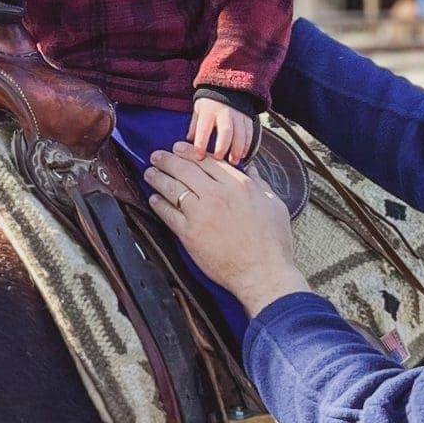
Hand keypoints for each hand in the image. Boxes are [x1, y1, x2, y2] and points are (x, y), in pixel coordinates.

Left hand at [142, 145, 310, 317]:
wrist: (262, 273)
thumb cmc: (272, 243)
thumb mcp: (274, 205)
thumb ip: (260, 184)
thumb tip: (252, 170)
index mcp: (239, 185)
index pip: (208, 161)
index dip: (189, 153)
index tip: (179, 149)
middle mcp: (218, 195)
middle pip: (186, 169)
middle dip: (167, 160)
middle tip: (156, 156)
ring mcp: (201, 213)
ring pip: (173, 188)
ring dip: (158, 178)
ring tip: (150, 173)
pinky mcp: (189, 234)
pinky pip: (168, 214)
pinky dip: (158, 204)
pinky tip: (153, 199)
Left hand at [187, 94, 254, 162]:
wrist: (228, 88)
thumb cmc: (209, 103)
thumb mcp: (198, 110)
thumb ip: (194, 127)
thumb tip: (188, 143)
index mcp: (209, 111)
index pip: (204, 128)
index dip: (201, 144)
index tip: (199, 157)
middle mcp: (225, 112)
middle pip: (226, 131)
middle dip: (222, 146)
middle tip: (219, 160)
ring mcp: (238, 115)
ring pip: (241, 134)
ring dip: (237, 149)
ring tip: (233, 161)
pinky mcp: (248, 118)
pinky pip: (250, 133)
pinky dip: (247, 145)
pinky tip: (243, 155)